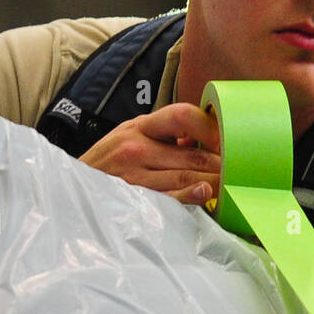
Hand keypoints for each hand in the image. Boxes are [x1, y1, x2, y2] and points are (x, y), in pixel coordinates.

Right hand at [79, 102, 221, 204]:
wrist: (68, 188)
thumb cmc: (107, 161)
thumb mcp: (131, 137)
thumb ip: (165, 136)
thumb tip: (203, 137)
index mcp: (141, 127)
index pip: (183, 115)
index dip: (211, 128)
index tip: (231, 139)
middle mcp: (136, 146)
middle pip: (192, 155)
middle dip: (222, 164)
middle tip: (246, 171)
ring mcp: (133, 174)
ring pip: (184, 176)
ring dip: (214, 182)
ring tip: (234, 185)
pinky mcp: (130, 197)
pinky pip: (167, 198)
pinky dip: (189, 196)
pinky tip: (205, 193)